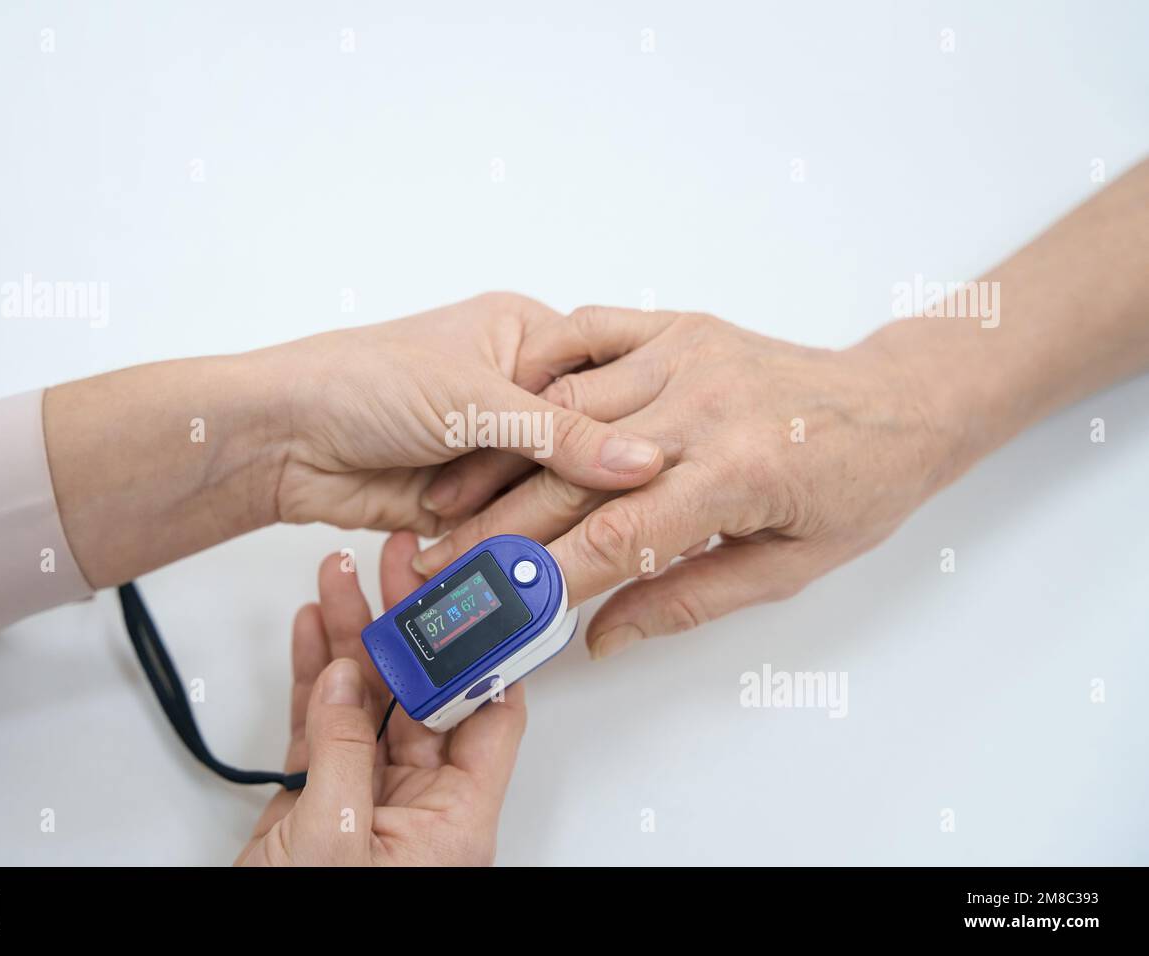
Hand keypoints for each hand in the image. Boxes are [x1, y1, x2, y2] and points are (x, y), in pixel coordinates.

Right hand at [236, 531, 525, 865]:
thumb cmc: (309, 928)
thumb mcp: (335, 842)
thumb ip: (344, 750)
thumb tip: (343, 677)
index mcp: (454, 818)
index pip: (490, 714)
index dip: (483, 649)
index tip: (472, 593)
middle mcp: (420, 801)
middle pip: (423, 691)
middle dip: (404, 622)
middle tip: (397, 562)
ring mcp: (367, 793)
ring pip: (367, 696)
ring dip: (350, 635)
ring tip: (339, 576)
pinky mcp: (321, 794)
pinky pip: (322, 721)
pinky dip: (311, 672)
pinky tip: (308, 627)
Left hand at [264, 292, 663, 532]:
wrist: (283, 439)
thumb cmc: (361, 381)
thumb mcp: (475, 398)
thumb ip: (562, 433)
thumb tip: (643, 459)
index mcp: (523, 335)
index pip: (603, 380)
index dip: (627, 425)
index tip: (660, 468)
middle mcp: (513, 389)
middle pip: (578, 444)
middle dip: (585, 481)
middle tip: (627, 517)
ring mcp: (491, 446)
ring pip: (546, 490)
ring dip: (547, 516)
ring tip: (586, 545)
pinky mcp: (469, 498)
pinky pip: (510, 525)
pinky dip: (516, 542)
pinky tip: (540, 561)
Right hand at [413, 307, 954, 657]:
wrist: (897, 403)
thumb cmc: (854, 488)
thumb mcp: (788, 569)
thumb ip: (689, 600)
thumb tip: (603, 634)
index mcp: (738, 474)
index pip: (616, 536)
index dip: (546, 575)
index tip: (495, 607)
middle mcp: (703, 406)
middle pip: (572, 474)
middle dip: (500, 529)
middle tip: (443, 564)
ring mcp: (685, 355)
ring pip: (564, 407)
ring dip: (501, 458)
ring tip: (450, 500)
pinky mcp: (677, 325)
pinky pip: (587, 332)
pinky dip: (539, 366)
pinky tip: (503, 404)